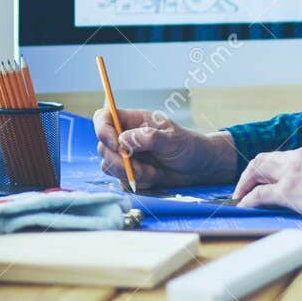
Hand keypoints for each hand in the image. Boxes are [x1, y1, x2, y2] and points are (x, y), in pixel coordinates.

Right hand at [91, 107, 237, 188]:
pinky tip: (154, 178)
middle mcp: (125, 137)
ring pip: (109, 166)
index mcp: (133, 121)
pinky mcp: (130, 173)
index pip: (104, 118)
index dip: (102, 130)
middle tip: (140, 169)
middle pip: (103, 147)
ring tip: (153, 173)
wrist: (198, 169)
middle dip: (120, 161)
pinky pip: (121, 181)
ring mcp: (126, 156)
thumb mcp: (172, 139)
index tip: (116, 144)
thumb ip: (148, 137)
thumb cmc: (188, 146)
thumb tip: (123, 140)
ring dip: (130, 173)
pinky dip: (137, 182)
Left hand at [231, 145, 301, 221]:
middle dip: (249, 174)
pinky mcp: (289, 191)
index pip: (278, 157)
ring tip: (240, 197)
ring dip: (244, 184)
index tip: (260, 178)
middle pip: (261, 160)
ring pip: (256, 171)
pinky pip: (259, 194)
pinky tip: (244, 206)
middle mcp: (296, 158)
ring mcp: (291, 173)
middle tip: (243, 188)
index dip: (265, 168)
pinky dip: (248, 199)